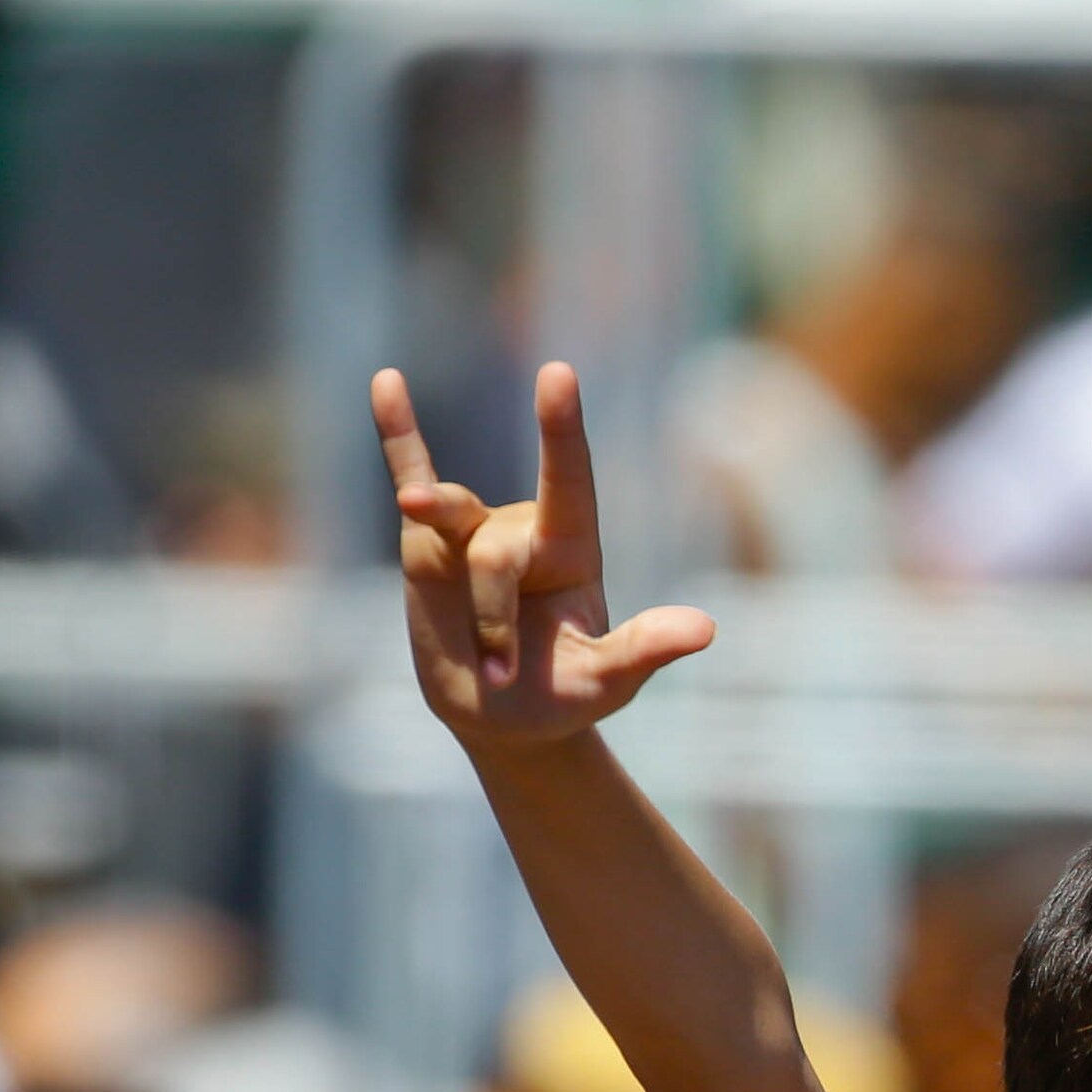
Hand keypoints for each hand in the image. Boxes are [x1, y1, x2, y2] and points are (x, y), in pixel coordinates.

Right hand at [377, 363, 716, 760]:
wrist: (503, 716)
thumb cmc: (564, 695)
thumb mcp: (607, 680)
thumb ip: (645, 650)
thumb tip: (704, 630)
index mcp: (573, 549)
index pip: (569, 480)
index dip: (561, 430)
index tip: (557, 375)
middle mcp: (525, 529)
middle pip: (497, 549)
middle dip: (493, 617)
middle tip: (500, 677)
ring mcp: (473, 530)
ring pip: (450, 528)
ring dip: (454, 590)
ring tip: (456, 618)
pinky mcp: (427, 542)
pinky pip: (410, 475)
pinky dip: (399, 432)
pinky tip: (387, 381)